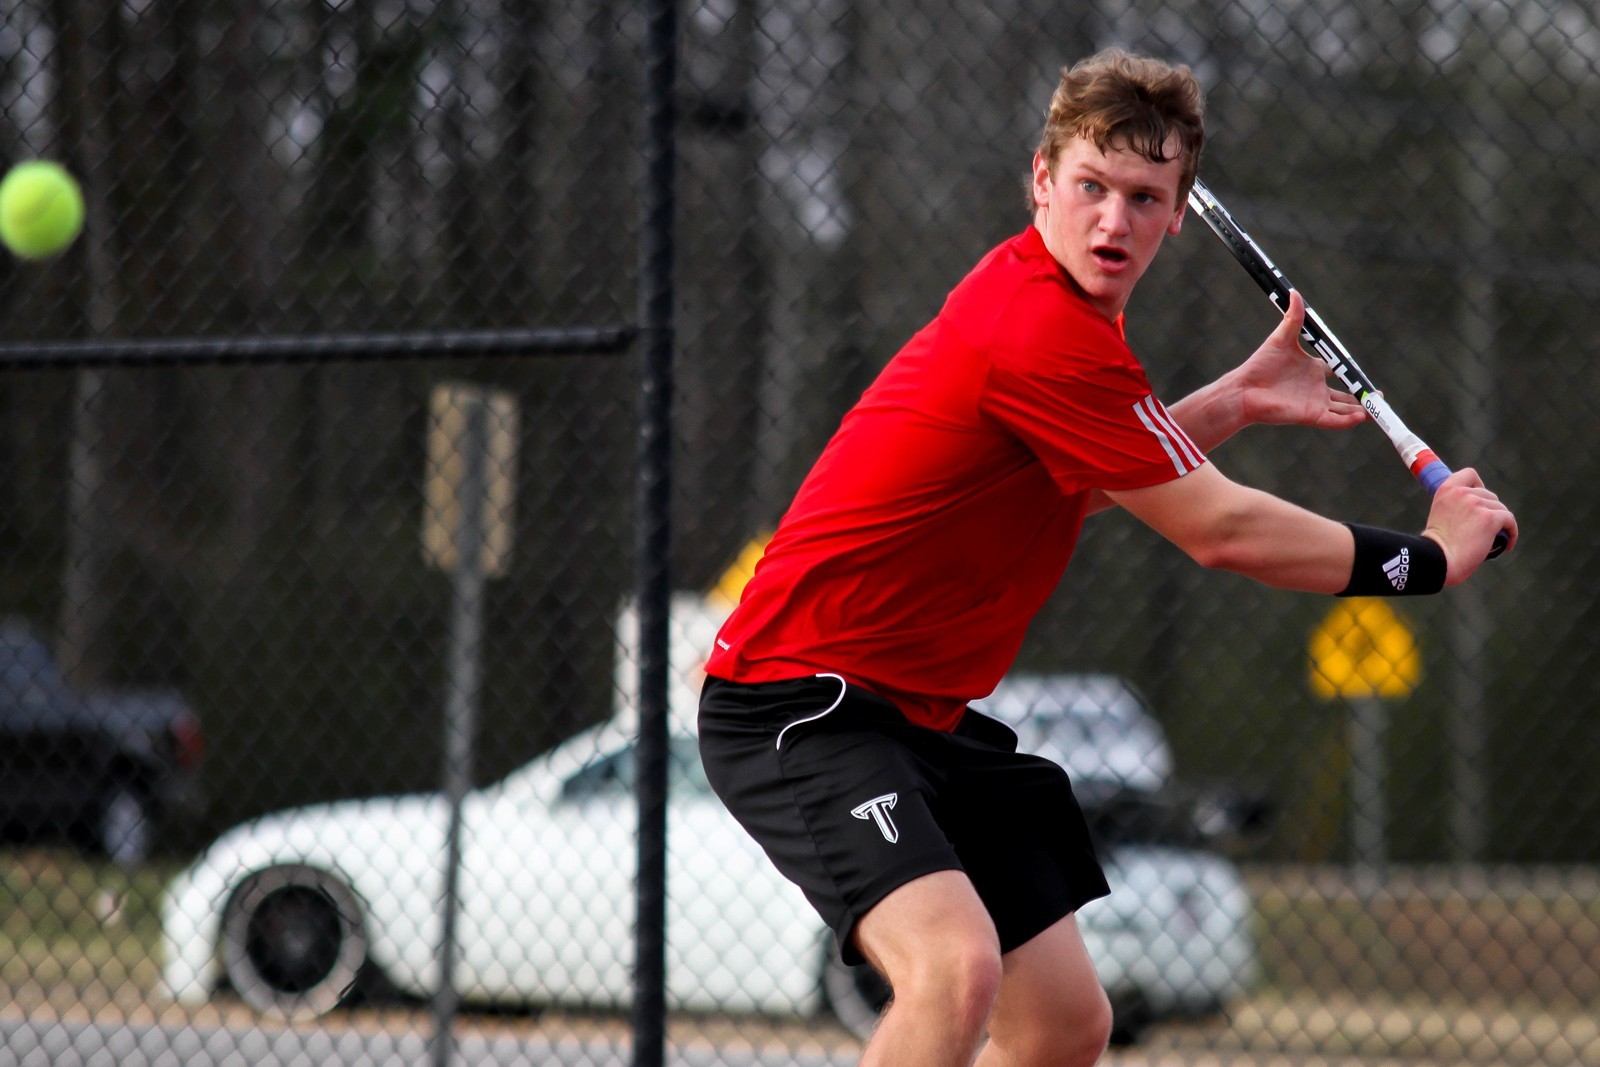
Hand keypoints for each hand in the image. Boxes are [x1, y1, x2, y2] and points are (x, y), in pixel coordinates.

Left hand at [1235, 291, 1367, 429]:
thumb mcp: (1281, 339)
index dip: (1350, 373)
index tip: (1362, 373)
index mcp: (1312, 370)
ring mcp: (1314, 403)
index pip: (1337, 371)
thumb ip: (1293, 318)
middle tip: (1379, 396)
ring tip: (1377, 411)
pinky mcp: (1309, 415)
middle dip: (1363, 396)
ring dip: (1361, 410)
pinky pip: (1333, 421)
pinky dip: (1347, 420)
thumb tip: (1294, 292)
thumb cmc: (1260, 365)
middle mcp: (1315, 388)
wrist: (1244, 389)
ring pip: (1344, 410)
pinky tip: (1362, 416)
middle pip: (1345, 395)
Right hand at [1422, 467, 1517, 584]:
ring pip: (1500, 509)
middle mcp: (1463, 492)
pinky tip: (1507, 544)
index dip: (1478, 485)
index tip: (1478, 500)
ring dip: (1500, 523)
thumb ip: (1456, 506)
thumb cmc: (1438, 545)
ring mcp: (1477, 503)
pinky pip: (1509, 520)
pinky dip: (1511, 532)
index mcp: (1447, 489)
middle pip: (1489, 495)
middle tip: (1484, 529)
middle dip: (1489, 511)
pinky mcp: (1490, 517)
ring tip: (1494, 539)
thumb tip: (1475, 513)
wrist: (1439, 559)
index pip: (1470, 474)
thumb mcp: (1441, 515)